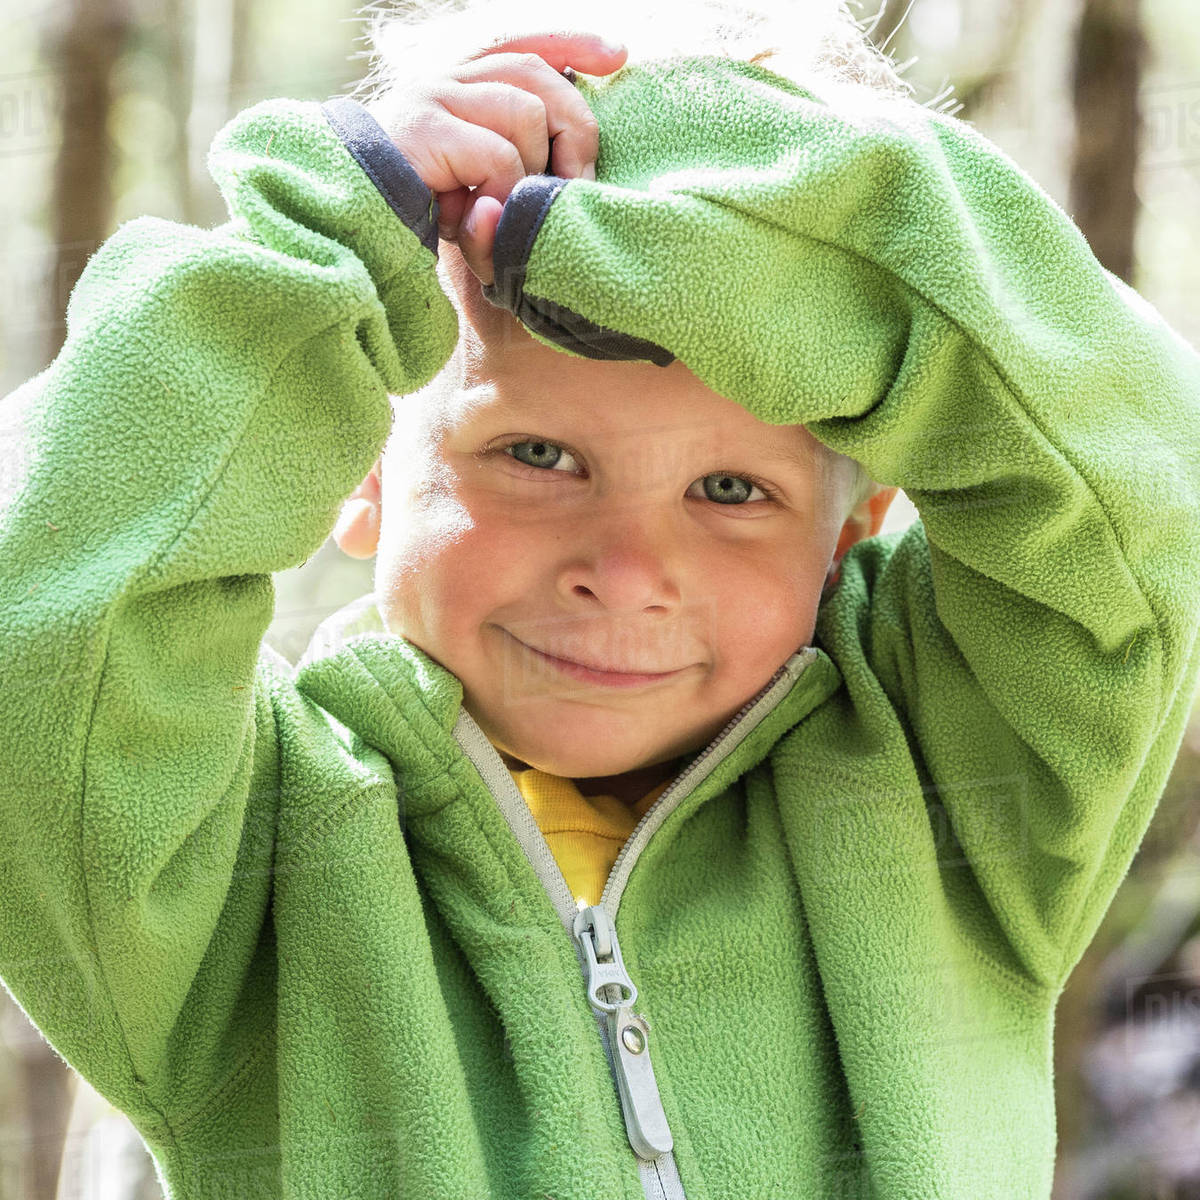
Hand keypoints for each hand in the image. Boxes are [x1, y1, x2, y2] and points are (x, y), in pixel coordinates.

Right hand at [366, 33, 627, 285]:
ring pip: (525, 111)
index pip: (523, 44)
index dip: (572, 44)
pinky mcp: (423, 129)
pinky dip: (507, 192)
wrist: (350, 233)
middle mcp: (443, 78)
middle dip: (574, 130)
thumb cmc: (416, 221)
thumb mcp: (474, 188)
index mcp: (457, 85)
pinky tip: (485, 217)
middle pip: (538, 74)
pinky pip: (499, 154)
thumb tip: (569, 174)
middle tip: (576, 186)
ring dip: (536, 171)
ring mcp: (431, 97)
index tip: (617, 55)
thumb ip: (512, 167)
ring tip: (512, 209)